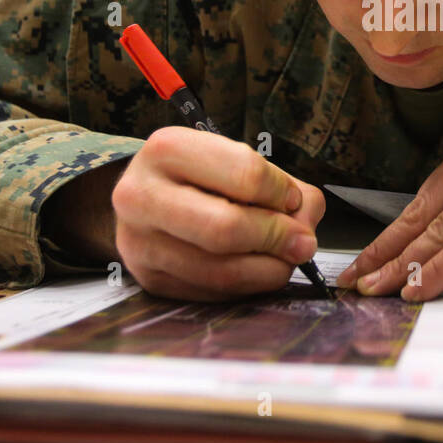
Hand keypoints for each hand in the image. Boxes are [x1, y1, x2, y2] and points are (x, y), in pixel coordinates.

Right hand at [109, 127, 324, 299]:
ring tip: (285, 259)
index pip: (244, 173)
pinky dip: (247, 286)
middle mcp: (141, 195)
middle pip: (225, 228)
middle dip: (276, 237)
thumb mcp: (237, 161)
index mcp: (168, 149)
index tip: (293, 200)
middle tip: (303, 242)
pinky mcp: (149, 280)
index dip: (281, 192)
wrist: (146, 199)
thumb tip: (303, 234)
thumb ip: (283, 188)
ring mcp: (139, 243)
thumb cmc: (202, 177)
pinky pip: (212, 292)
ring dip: (269, 270)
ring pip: (220, 270)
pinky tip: (256, 271)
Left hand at [336, 122, 442, 300]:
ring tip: (376, 289)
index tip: (366, 256)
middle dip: (387, 250)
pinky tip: (416, 287)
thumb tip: (436, 236)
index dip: (393, 231)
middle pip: (427, 210)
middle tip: (355, 277)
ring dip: (404, 265)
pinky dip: (439, 271)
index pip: (427, 193)